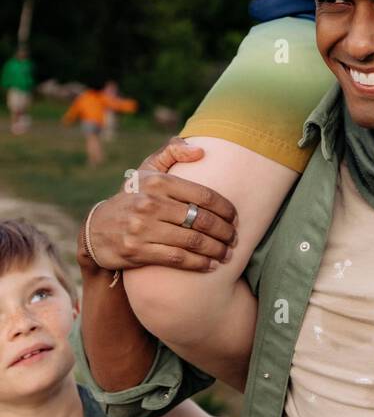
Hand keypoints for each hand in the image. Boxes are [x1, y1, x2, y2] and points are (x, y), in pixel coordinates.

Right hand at [81, 137, 238, 273]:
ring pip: (193, 241)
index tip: (236, 218)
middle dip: (224, 231)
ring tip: (227, 253)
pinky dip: (199, 263)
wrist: (96, 231)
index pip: (203, 195)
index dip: (225, 209)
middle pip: (202, 220)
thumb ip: (172, 152)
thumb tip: (201, 151)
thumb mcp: (146, 170)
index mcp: (158, 182)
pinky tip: (211, 265)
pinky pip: (178, 258)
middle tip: (234, 238)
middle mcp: (150, 203)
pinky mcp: (138, 251)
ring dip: (216, 249)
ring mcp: (143, 228)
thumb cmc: (131, 198)